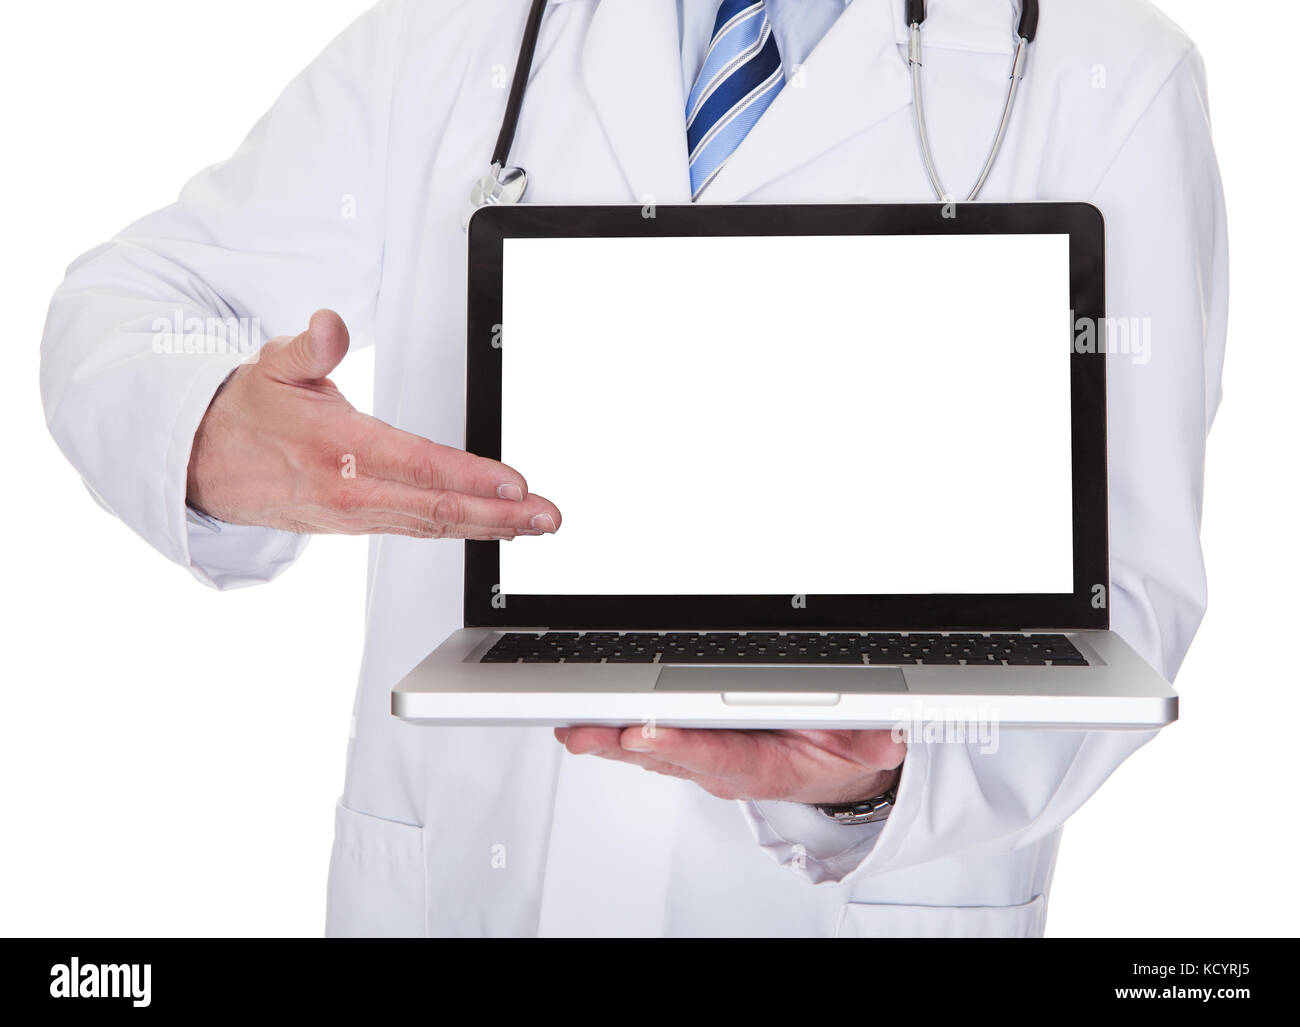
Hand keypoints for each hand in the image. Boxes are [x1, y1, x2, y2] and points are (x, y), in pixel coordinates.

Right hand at [187, 309, 561, 539]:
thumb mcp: (273, 365)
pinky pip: (419, 530)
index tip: (516, 483)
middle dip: (503, 515)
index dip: (474, 479)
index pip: (422, 467)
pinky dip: (460, 531)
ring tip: (534, 526)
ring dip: (490, 528)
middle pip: (440, 508)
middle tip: (548, 516)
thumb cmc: (249, 414)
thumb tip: (330, 325)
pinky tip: (490, 528)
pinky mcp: (358, 526)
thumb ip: (311, 347)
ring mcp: (357, 515)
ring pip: (435, 526)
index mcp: (340, 448)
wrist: (205, 466)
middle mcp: (352, 490)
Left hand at [555, 726, 904, 804]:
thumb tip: (888, 738)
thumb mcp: (867, 748)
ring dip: (610, 740)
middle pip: (670, 753)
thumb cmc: (836, 753)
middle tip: (586, 730)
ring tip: (573, 727)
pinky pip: (651, 745)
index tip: (646, 730)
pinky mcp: (694, 752)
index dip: (680, 744)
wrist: (833, 771)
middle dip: (623, 741)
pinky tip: (589, 727)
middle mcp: (725, 767)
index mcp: (763, 765)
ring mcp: (705, 762)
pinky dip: (617, 735)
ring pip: (651, 751)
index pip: (718, 754)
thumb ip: (873, 743)